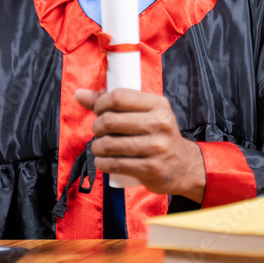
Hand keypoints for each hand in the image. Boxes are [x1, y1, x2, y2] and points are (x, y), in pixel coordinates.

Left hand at [75, 88, 205, 202]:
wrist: (183, 165)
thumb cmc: (157, 134)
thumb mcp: (143, 113)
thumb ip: (112, 102)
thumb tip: (80, 94)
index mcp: (158, 104)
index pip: (119, 97)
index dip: (101, 103)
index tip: (98, 111)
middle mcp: (160, 123)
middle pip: (111, 121)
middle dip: (97, 126)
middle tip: (98, 131)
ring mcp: (157, 147)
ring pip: (110, 144)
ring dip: (97, 146)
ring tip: (98, 147)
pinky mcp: (151, 168)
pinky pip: (116, 164)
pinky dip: (102, 163)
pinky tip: (102, 161)